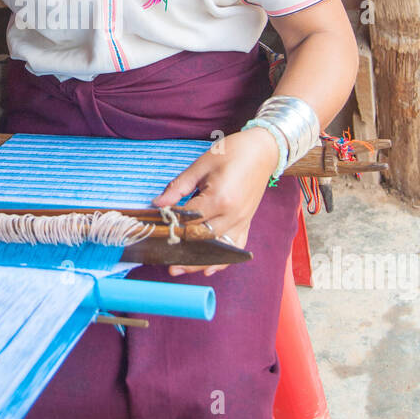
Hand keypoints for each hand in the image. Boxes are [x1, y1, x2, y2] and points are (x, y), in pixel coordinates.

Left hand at [153, 127, 280, 275]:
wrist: (263, 150)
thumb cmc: (232, 152)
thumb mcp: (200, 165)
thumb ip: (178, 187)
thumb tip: (158, 204)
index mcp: (219, 198)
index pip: (188, 219)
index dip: (171, 223)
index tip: (156, 227)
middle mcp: (232, 215)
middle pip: (202, 239)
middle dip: (181, 248)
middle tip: (162, 257)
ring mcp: (242, 221)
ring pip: (218, 249)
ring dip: (199, 261)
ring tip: (179, 268)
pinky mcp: (246, 223)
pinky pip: (235, 247)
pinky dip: (222, 260)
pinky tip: (209, 269)